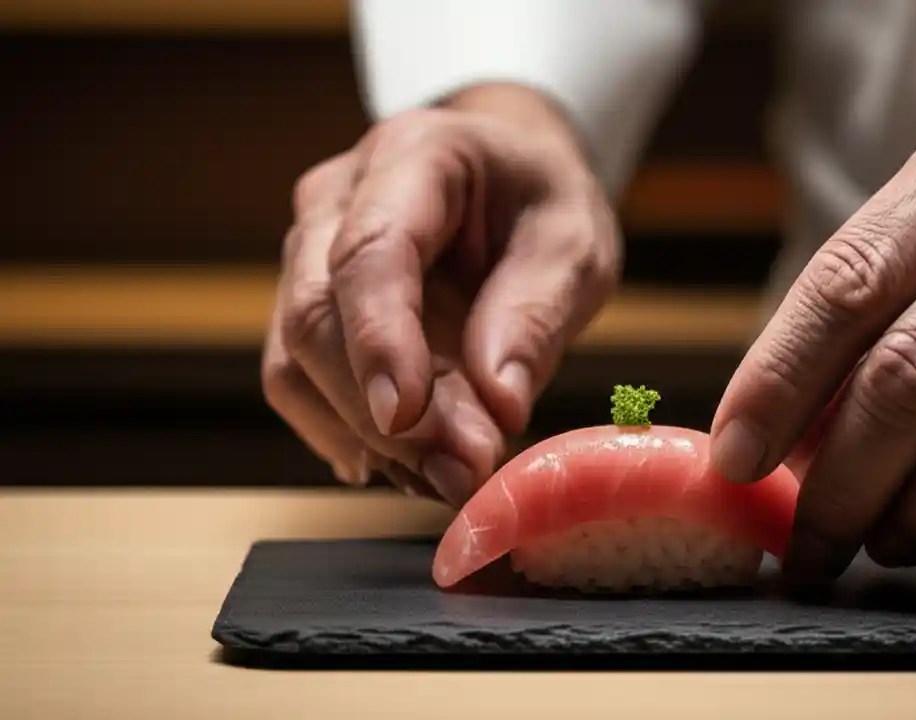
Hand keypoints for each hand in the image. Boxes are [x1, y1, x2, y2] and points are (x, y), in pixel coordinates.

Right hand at [262, 85, 619, 504]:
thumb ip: (537, 316)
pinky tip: (408, 466)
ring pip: (294, 359)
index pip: (370, 251)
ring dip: (362, 436)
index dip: (380, 340)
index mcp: (412, 155)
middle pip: (314, 314)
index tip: (406, 416)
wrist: (507, 174)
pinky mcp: (308, 305)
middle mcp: (336, 198)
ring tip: (447, 481)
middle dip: (380, 412)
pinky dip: (349, 434)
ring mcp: (308, 252)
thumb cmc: (541, 199)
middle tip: (460, 474)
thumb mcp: (574, 245)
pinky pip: (301, 381)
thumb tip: (499, 406)